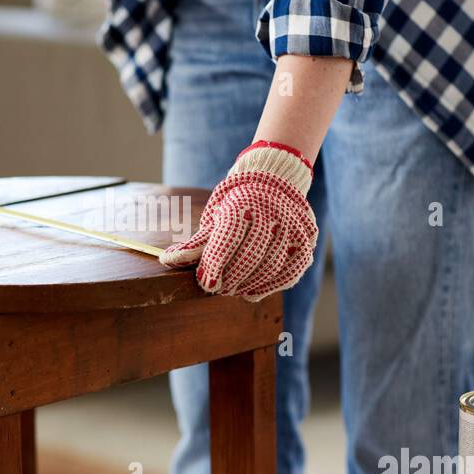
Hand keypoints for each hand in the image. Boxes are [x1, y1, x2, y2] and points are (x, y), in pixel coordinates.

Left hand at [160, 141, 317, 300]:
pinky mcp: (305, 242)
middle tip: (217, 288)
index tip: (206, 282)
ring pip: (270, 267)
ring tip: (231, 290)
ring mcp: (293, 228)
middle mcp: (273, 212)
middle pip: (250, 257)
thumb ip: (196, 241)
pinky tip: (251, 292)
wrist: (275, 181)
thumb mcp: (215, 215)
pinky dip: (268, 287)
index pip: (228, 240)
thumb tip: (168, 260)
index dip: (215, 265)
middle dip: (230, 278)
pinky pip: (289, 272)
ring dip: (248, 285)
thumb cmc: (238, 200)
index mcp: (245, 201)